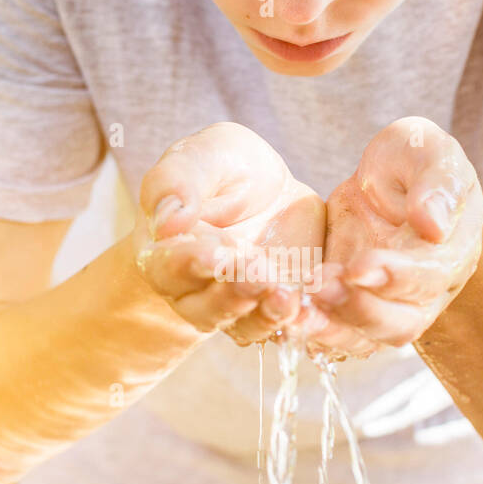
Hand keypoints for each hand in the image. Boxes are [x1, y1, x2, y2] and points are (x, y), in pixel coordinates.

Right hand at [133, 122, 325, 342]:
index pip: (170, 266)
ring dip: (266, 316)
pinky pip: (288, 326)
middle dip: (234, 293)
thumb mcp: (203, 157)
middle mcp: (197, 291)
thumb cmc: (223, 168)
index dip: (191, 263)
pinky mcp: (278, 311)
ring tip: (288, 297)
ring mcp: (240, 307)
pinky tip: (316, 306)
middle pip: (207, 307)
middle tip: (260, 274)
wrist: (268, 191)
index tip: (216, 253)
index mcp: (166, 253)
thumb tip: (166, 220)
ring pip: (246, 326)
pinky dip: (302, 321)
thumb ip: (177, 182)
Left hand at [303, 117, 482, 358]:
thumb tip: (434, 225)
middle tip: (320, 289)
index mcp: (449, 254)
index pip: (429, 277)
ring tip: (295, 313)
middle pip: (400, 324)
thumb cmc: (415, 161)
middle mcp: (422, 293)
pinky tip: (282, 316)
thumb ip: (438, 183)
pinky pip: (333, 332)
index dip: (396, 277)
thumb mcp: (429, 152)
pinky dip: (309, 330)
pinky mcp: (349, 307)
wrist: (387, 180)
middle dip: (359, 311)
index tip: (359, 266)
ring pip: (365, 338)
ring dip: (330, 331)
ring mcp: (384, 305)